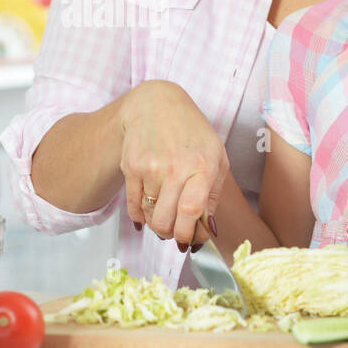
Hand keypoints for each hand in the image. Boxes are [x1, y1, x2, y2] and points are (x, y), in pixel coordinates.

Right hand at [118, 80, 224, 250]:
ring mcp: (150, 167)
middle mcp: (175, 167)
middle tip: (174, 234)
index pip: (191, 211)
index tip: (189, 242)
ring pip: (149, 215)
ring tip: (163, 217)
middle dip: (170, 235)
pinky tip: (145, 216)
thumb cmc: (192, 132)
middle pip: (166, 220)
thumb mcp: (216, 157)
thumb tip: (209, 231)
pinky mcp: (131, 167)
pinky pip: (133, 205)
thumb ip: (213, 195)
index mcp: (202, 167)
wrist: (156, 105)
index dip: (188, 234)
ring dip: (156, 223)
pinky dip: (139, 216)